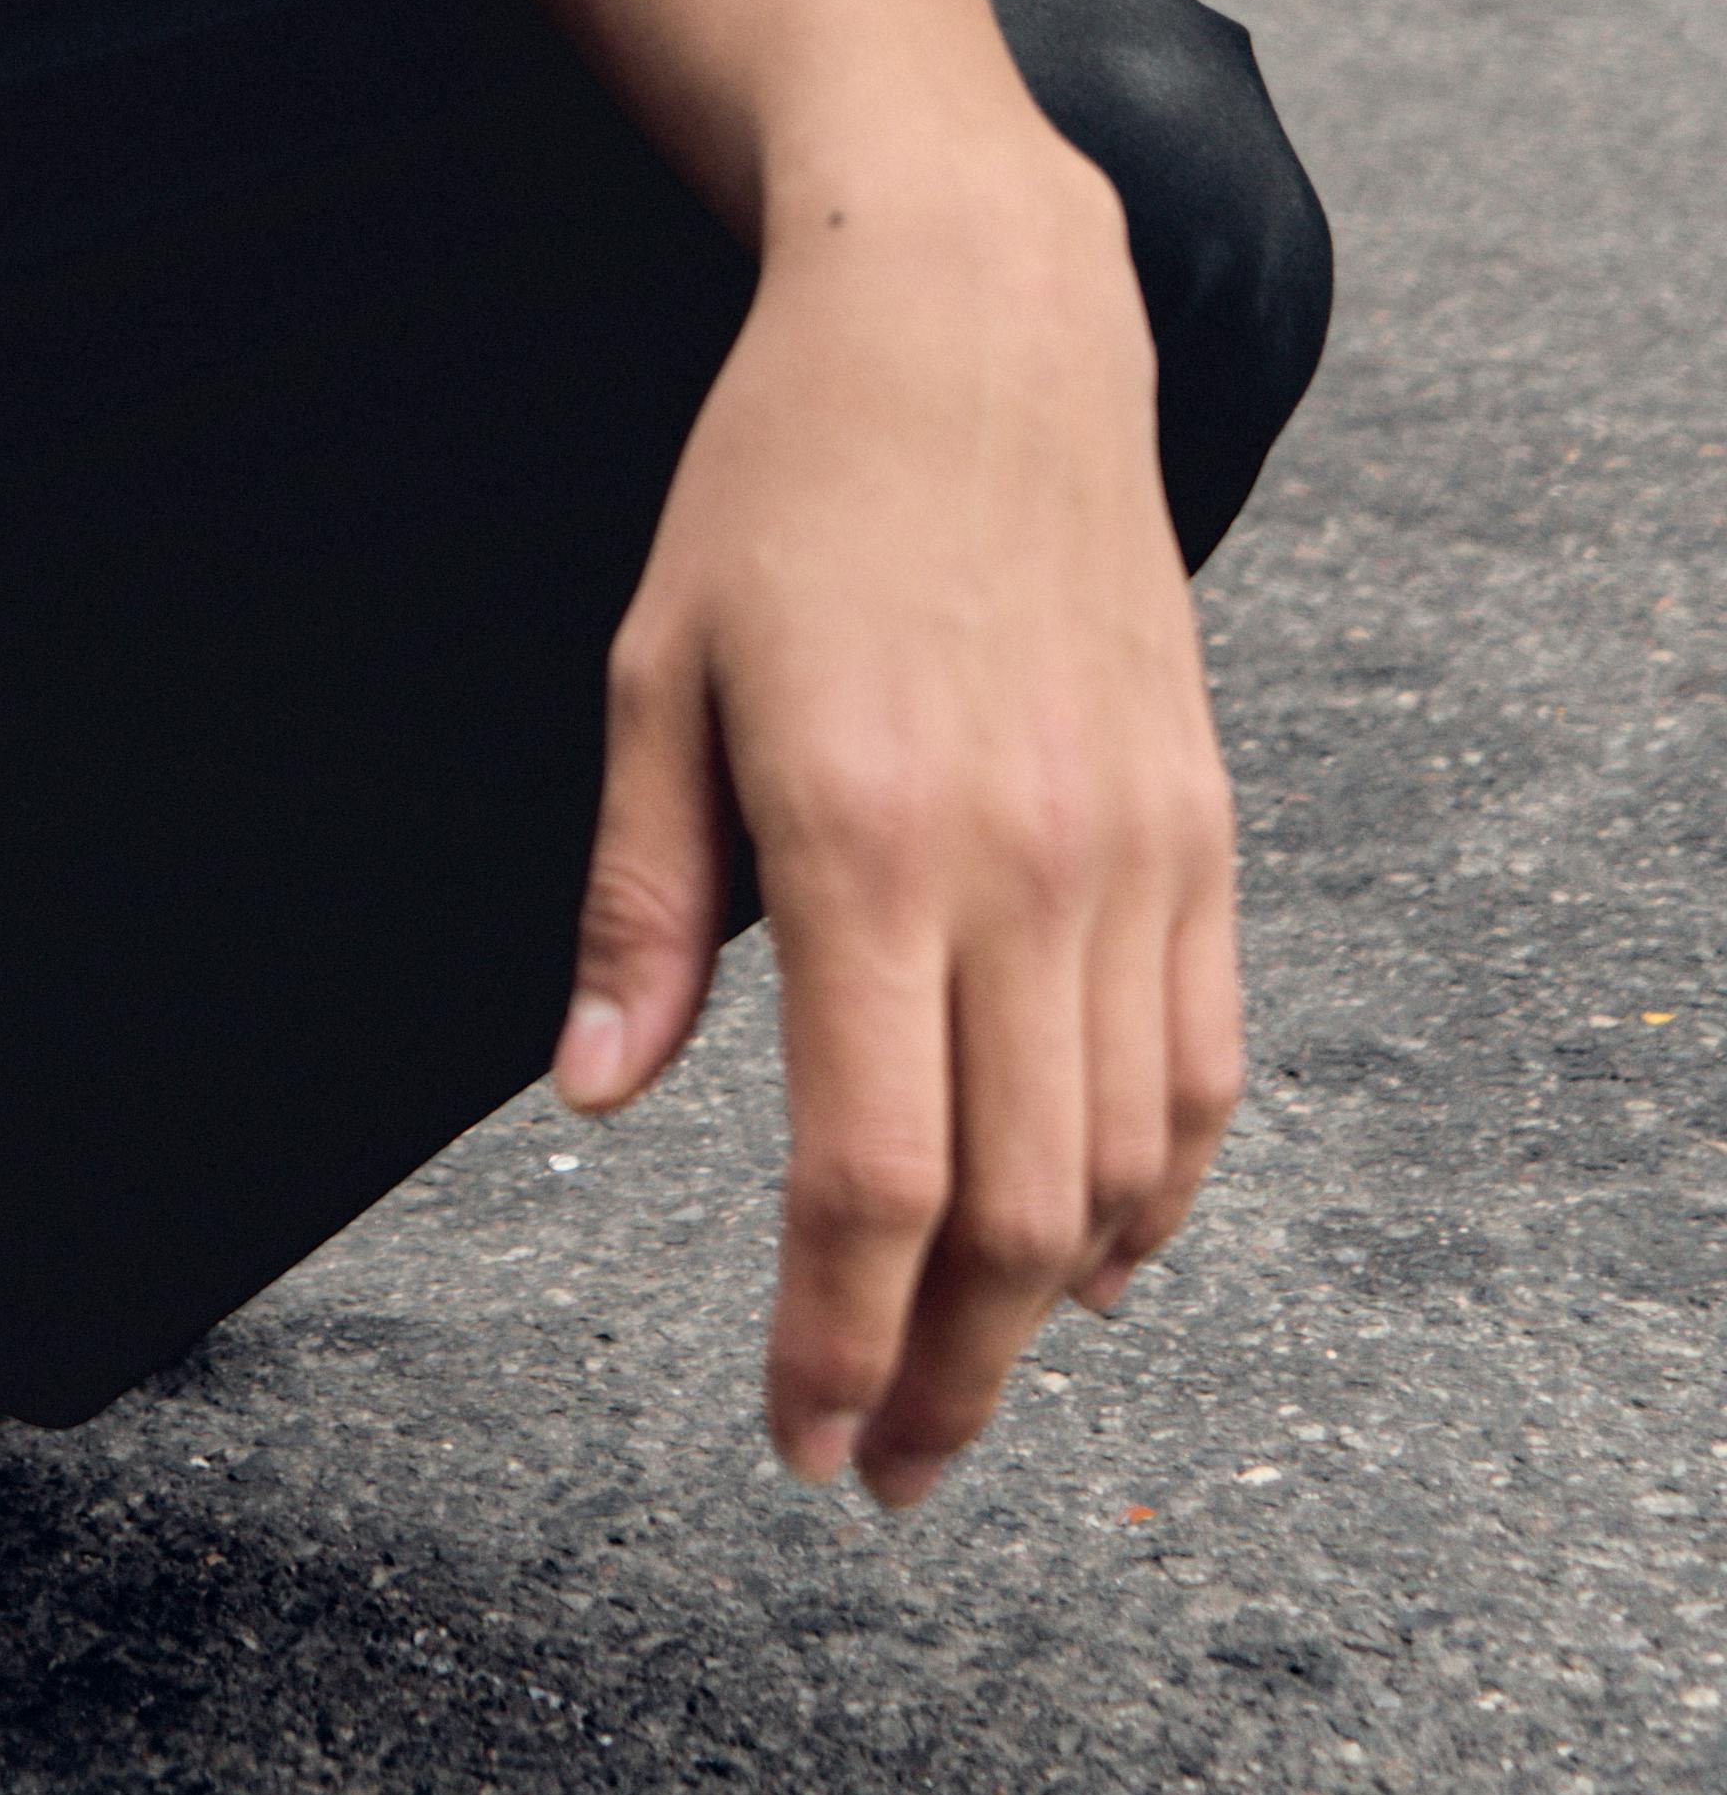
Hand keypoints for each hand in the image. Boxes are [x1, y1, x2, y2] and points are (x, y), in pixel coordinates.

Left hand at [552, 157, 1241, 1506]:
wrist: (975, 328)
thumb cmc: (783, 488)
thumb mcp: (655, 674)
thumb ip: (638, 907)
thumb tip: (593, 1102)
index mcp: (864, 840)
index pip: (870, 1171)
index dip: (833, 1336)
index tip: (795, 1437)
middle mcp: (1023, 866)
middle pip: (1008, 1213)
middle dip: (939, 1376)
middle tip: (876, 1466)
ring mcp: (1134, 853)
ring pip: (1124, 1166)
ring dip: (1045, 1311)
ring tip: (958, 1381)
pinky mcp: (1200, 827)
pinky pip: (1202, 1063)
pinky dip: (1158, 1189)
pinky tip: (1093, 1254)